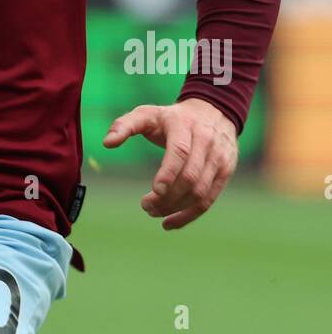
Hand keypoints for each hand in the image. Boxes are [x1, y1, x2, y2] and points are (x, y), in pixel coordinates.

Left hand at [102, 99, 238, 229]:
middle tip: (145, 206)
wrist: (213, 110)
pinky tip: (169, 223)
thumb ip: (124, 125)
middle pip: (190, 177)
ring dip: (176, 208)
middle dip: (167, 197)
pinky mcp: (225, 172)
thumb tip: (106, 143)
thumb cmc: (172, 117)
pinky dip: (189, 215)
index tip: (153, 191)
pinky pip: (209, 200)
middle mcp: (205, 141)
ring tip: (154, 212)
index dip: (168, 173)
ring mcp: (218, 158)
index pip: (180, 152)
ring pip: (200, 191)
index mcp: (184, 126)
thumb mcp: (147, 114)